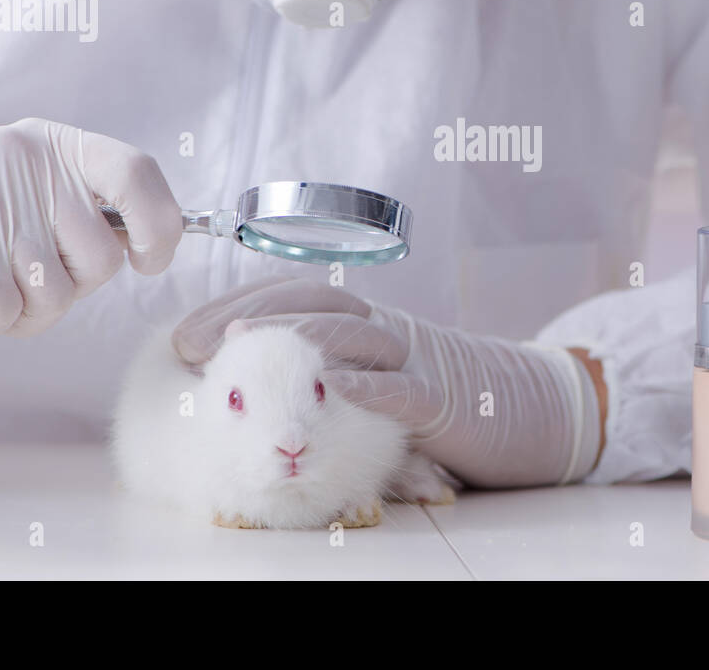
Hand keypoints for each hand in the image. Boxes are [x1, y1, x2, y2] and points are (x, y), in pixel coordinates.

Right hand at [0, 118, 180, 336]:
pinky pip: (4, 312)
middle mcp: (19, 153)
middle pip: (101, 256)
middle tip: (15, 274)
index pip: (136, 171)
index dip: (161, 225)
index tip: (149, 261)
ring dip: (24, 311)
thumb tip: (159, 237)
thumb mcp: (28, 208)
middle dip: (69, 289)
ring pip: (54, 292)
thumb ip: (87, 215)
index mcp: (50, 143)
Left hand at [172, 277, 601, 487]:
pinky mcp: (444, 397)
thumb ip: (324, 373)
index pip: (294, 298)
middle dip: (248, 316)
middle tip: (193, 343)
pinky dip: (365, 385)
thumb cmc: (433, 400)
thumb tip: (245, 383)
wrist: (525, 409)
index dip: (236, 307)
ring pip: (355, 336)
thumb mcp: (372, 377)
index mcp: (364, 322)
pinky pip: (402, 389)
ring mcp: (416, 358)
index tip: (183, 333)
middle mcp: (385, 329)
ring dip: (294, 339)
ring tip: (242, 350)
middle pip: (315, 304)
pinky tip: (328, 388)